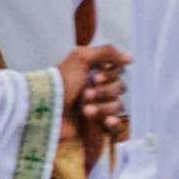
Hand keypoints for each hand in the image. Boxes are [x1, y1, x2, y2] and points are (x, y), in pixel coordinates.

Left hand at [57, 41, 128, 158]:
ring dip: (102, 107)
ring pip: (117, 107)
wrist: (47, 109)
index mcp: (94, 73)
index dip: (110, 76)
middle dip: (104, 92)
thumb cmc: (61, 82)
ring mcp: (97, 108)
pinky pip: (116, 126)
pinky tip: (106, 122)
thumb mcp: (81, 57)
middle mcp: (97, 89)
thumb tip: (131, 58)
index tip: (95, 77)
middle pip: (119, 89)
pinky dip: (113, 123)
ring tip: (84, 110)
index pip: (118, 73)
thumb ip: (107, 52)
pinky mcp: (96, 126)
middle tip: (85, 94)